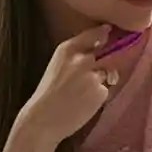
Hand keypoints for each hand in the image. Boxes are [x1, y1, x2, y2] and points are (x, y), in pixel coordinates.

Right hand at [17, 25, 116, 142]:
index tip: (108, 31)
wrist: (42, 120)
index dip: (103, 33)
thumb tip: (102, 44)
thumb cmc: (48, 93)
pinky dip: (98, 96)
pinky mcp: (101, 91)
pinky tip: (84, 103)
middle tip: (84, 78)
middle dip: (101, 64)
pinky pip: (105, 89)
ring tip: (79, 94)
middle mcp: (82, 59)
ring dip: (98, 82)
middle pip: (105, 54)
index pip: (94, 34)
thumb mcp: (57, 65)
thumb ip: (77, 54)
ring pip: (106, 74)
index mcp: (67, 49)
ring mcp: (93, 75)